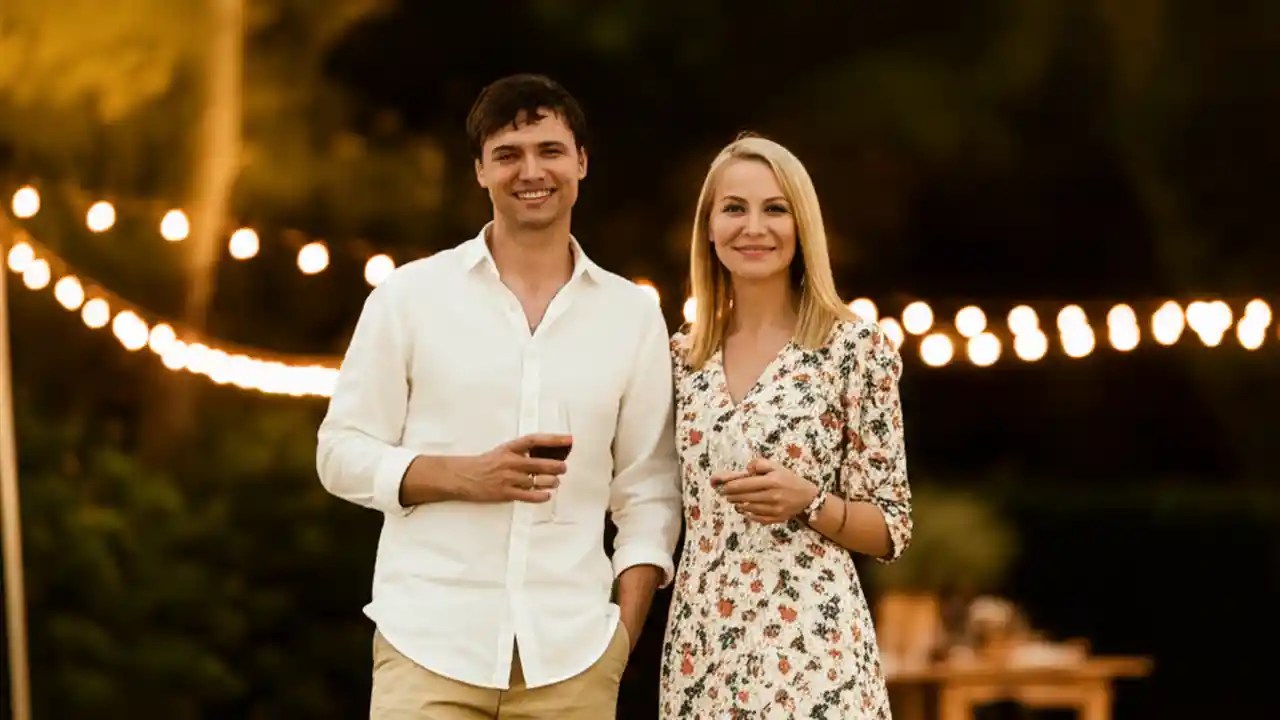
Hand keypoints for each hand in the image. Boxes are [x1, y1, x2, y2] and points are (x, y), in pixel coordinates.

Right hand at [455, 433, 570, 502]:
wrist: (462, 476)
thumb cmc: (483, 464)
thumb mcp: (501, 452)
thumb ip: (520, 453)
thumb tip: (543, 456)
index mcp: (509, 448)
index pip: (535, 440)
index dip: (553, 439)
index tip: (568, 440)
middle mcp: (509, 462)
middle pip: (540, 463)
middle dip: (556, 466)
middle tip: (563, 468)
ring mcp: (507, 478)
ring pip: (536, 480)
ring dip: (551, 482)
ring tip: (556, 482)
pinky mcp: (504, 493)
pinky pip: (528, 495)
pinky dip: (540, 496)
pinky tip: (546, 495)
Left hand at [718, 457, 818, 524]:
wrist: (807, 497)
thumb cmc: (788, 479)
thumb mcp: (776, 466)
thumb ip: (759, 464)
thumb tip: (746, 470)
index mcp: (772, 481)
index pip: (745, 484)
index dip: (730, 486)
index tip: (723, 487)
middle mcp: (773, 496)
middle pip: (744, 497)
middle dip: (731, 496)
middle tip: (724, 494)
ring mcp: (774, 509)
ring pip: (749, 508)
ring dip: (738, 505)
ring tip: (733, 501)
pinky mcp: (776, 519)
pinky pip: (757, 518)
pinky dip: (748, 514)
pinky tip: (744, 509)